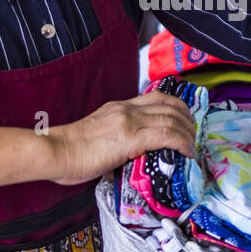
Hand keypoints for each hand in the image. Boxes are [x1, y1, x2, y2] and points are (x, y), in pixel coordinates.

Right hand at [45, 92, 197, 185]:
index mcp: (119, 107)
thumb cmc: (70, 151)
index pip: (156, 98)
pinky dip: (183, 143)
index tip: (185, 121)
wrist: (56, 151)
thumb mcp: (98, 135)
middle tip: (194, 135)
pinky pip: (167, 135)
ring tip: (193, 147)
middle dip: (188, 120)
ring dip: (189, 133)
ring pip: (172, 119)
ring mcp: (130, 121)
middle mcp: (127, 109)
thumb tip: (130, 154)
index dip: (177, 108)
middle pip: (170, 106)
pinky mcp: (131, 137)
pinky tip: (187, 153)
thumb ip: (117, 137)